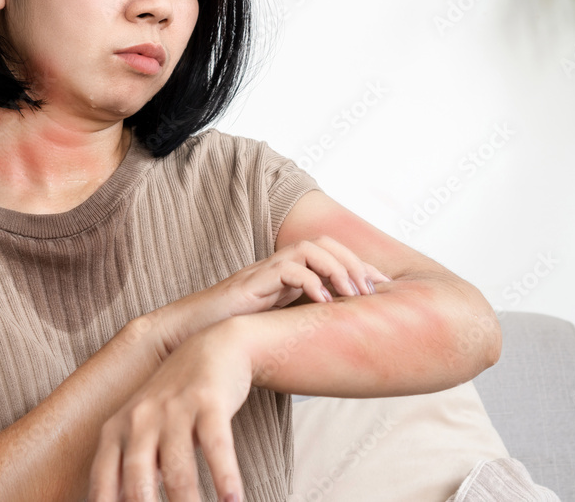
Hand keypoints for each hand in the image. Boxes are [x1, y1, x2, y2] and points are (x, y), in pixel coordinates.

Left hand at [87, 323, 252, 501]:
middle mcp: (139, 420)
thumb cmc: (174, 401)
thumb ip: (128, 470)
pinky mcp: (208, 400)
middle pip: (138, 485)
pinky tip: (232, 500)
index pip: (104, 487)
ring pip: (179, 472)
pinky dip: (225, 477)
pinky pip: (216, 445)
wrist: (212, 346)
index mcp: (115, 432)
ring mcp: (173, 409)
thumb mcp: (140, 429)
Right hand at [156, 236, 389, 356]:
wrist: (191, 332)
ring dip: (339, 269)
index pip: (329, 252)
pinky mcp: (254, 283)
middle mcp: (278, 265)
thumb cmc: (232, 331)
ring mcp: (265, 271)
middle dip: (354, 263)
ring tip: (354, 295)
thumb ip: (302, 317)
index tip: (383, 286)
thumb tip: (340, 332)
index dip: (359, 265)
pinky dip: (313, 283)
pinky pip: (290, 270)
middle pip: (325, 243)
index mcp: (288, 272)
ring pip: (311, 249)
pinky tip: (325, 304)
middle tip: (373, 290)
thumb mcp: (277, 323)